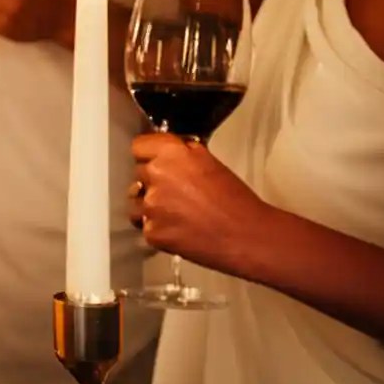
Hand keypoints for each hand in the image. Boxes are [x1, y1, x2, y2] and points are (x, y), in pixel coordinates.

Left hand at [130, 133, 271, 272]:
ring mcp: (150, 205)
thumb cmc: (235, 199)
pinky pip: (145, 225)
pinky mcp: (151, 231)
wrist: (247, 236)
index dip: (148, 155)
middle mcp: (155, 175)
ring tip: (177, 212)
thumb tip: (166, 153)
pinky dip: (158, 227)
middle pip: (138, 173)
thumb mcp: (209, 161)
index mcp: (171, 154)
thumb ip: (182, 154)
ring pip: (136, 201)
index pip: (139, 146)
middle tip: (176, 191)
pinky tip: (179, 228)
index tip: (155, 161)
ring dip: (150, 205)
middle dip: (152, 180)